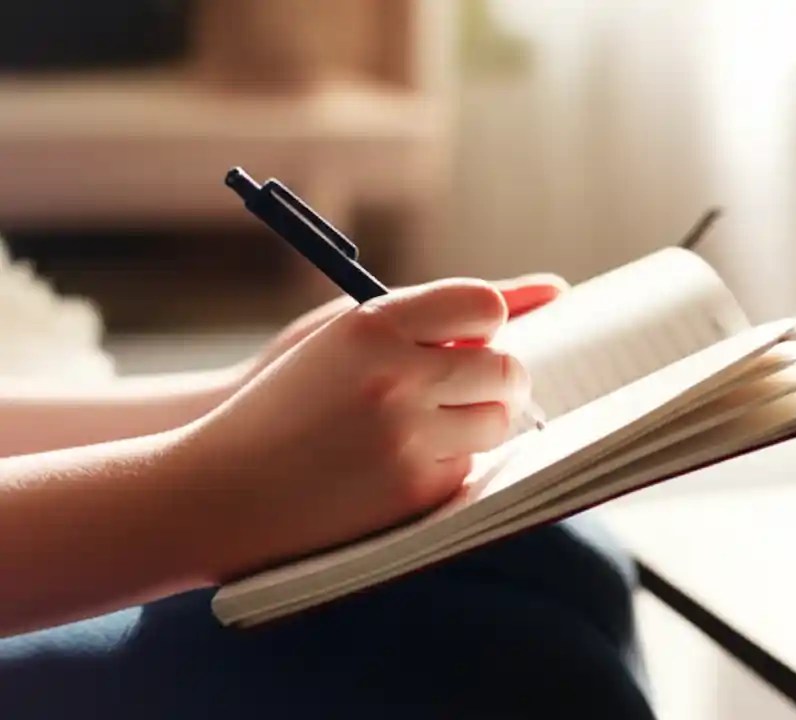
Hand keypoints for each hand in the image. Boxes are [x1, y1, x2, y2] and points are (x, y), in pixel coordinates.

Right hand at [177, 279, 536, 581]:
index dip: (485, 321)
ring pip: (499, 418)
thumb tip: (557, 289)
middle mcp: (396, 377)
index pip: (484, 303)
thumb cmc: (291, 396)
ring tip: (430, 421)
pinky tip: (401, 461)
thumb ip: (444, 308)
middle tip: (464, 383)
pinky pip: (472, 465)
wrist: (222, 486)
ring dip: (480, 418)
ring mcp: (407, 438)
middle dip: (496, 374)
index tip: (468, 336)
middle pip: (506, 366)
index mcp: (374, 325)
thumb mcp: (349, 333)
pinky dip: (450, 461)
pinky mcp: (414, 492)